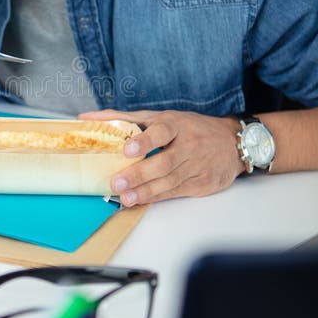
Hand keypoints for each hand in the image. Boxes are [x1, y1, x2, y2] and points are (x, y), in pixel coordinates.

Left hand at [79, 109, 244, 204]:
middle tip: (117, 182)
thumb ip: (123, 119)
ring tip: (125, 197)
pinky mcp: (201, 184)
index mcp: (177, 125)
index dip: (145, 141)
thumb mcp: (160, 117)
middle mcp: (189, 145)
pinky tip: (141, 200)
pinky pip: (176, 192)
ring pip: (169, 181)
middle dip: (139, 174)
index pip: (161, 132)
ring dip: (146, 191)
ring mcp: (196, 166)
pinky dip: (157, 197)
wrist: (232, 143)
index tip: (128, 150)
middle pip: (164, 162)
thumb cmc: (189, 128)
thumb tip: (86, 118)